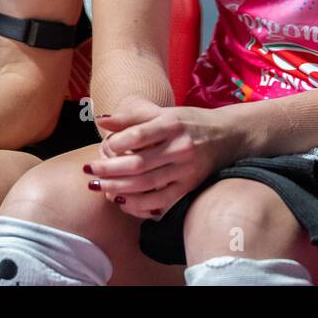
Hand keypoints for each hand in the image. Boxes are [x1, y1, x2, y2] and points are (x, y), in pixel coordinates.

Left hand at [88, 98, 244, 220]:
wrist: (228, 136)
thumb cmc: (189, 122)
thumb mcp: (163, 112)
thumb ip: (131, 117)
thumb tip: (101, 121)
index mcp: (171, 124)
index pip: (138, 135)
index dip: (116, 143)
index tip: (102, 146)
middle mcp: (179, 147)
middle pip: (138, 163)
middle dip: (109, 169)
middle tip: (89, 171)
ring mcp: (185, 169)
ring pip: (146, 184)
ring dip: (118, 187)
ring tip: (98, 186)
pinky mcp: (189, 186)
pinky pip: (161, 200)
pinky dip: (139, 204)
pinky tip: (122, 201)